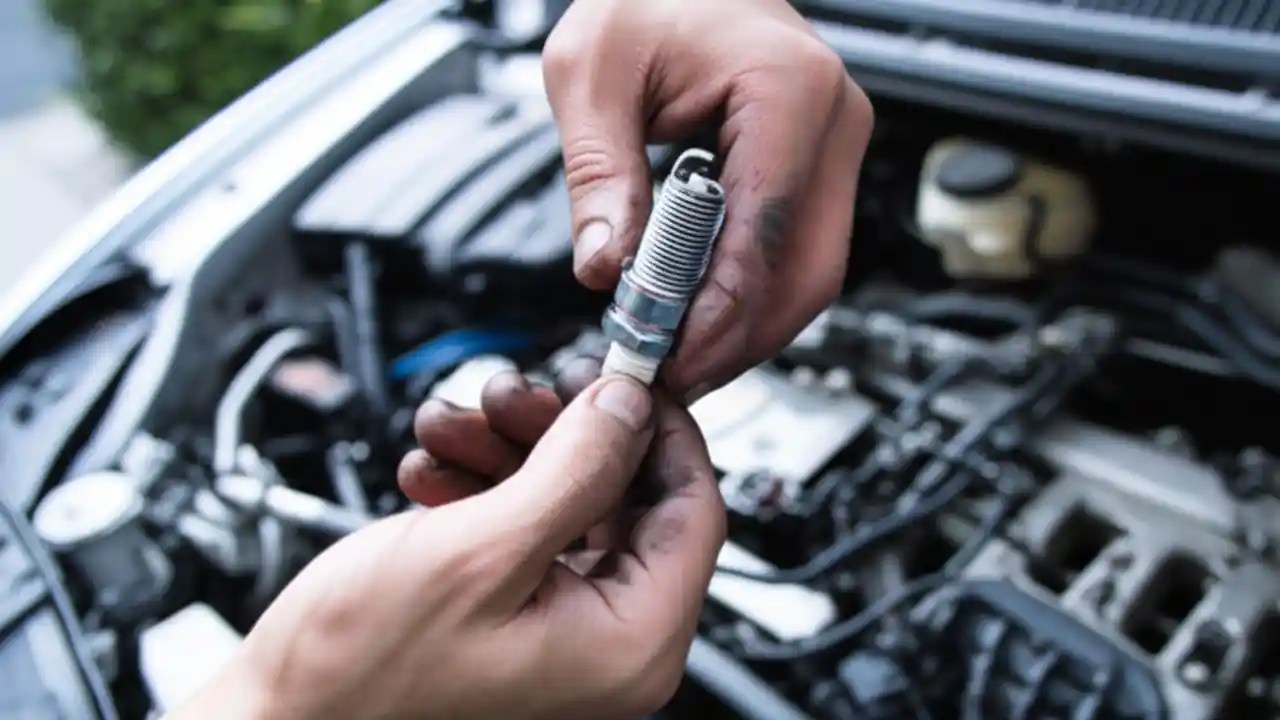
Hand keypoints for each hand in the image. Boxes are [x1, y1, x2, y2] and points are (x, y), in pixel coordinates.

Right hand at [172, 367, 725, 719]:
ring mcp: (561, 626)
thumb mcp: (481, 550)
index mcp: (629, 643)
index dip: (658, 429)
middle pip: (624, 495)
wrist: (276, 716)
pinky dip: (482, 484)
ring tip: (449, 428)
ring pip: (567, 498)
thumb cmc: (362, 674)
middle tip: (513, 393)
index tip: (619, 377)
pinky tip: (434, 470)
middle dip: (561, 432)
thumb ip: (575, 470)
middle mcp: (607, 641)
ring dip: (508, 449)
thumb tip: (630, 407)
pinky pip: (525, 525)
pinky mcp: (515, 610)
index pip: (694, 509)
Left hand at [544, 0, 872, 398]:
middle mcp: (834, 120)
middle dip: (738, 340)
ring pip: (812, 275)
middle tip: (672, 375)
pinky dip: (752, 296)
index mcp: (789, 90)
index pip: (764, 236)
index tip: (666, 357)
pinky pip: (799, 253)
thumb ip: (598, 177)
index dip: (716, 314)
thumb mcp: (591, 75)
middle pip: (807, 273)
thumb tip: (606, 271)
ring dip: (747, 328)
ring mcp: (836, 145)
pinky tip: (701, 318)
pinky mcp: (820, 166)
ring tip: (678, 357)